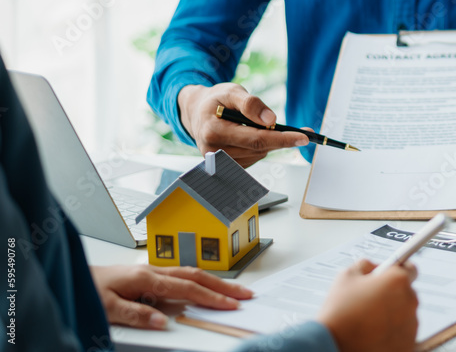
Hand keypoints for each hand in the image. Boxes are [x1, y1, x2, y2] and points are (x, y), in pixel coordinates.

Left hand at [89, 265, 252, 329]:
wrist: (72, 276)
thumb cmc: (88, 289)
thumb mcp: (106, 307)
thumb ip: (136, 314)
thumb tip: (163, 322)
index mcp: (146, 278)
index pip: (187, 289)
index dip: (211, 298)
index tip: (231, 305)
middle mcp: (153, 271)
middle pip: (197, 276)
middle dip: (224, 286)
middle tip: (246, 294)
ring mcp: (153, 271)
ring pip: (192, 273)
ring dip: (215, 282)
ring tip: (234, 289)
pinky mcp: (149, 274)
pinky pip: (182, 274)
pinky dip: (201, 280)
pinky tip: (207, 285)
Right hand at [178, 83, 308, 166]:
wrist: (197, 113)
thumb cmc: (215, 101)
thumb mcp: (231, 91)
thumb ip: (250, 103)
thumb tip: (271, 120)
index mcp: (214, 132)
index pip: (256, 139)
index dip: (282, 138)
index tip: (303, 138)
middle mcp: (215, 151)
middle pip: (260, 148)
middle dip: (282, 139)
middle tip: (302, 133)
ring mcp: (221, 162)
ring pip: (259, 154)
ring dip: (268, 141)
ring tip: (258, 125)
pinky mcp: (227, 166)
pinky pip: (254, 157)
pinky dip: (260, 147)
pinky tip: (252, 135)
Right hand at [319, 259, 418, 351]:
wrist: (333, 344)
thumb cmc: (339, 312)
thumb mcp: (346, 276)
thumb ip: (366, 265)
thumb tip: (375, 267)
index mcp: (397, 280)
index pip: (410, 269)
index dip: (398, 272)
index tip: (390, 278)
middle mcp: (410, 301)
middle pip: (406, 293)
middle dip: (392, 295)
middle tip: (371, 302)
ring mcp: (411, 324)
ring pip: (405, 314)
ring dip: (393, 315)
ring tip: (369, 321)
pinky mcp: (408, 343)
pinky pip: (403, 333)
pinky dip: (392, 333)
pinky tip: (374, 333)